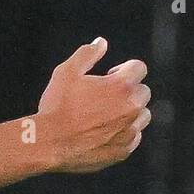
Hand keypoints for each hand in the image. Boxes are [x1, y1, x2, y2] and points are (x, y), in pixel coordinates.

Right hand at [34, 38, 151, 172]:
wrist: (49, 142)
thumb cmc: (57, 106)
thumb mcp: (67, 72)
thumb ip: (88, 54)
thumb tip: (101, 43)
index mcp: (121, 86)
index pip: (139, 68)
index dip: (124, 68)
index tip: (111, 74)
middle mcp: (131, 107)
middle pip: (143, 91)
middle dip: (129, 90)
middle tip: (106, 95)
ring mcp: (129, 131)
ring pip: (143, 115)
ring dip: (131, 111)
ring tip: (107, 114)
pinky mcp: (123, 150)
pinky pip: (134, 137)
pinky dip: (124, 132)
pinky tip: (104, 131)